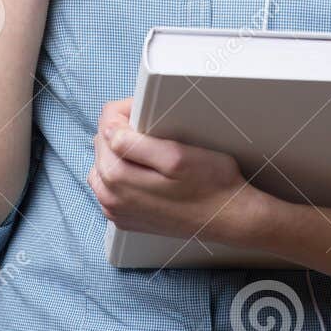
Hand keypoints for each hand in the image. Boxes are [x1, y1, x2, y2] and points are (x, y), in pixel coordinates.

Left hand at [86, 97, 269, 244]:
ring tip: (148, 149)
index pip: (105, 127)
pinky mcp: (127, 219)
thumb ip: (135, 143)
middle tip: (152, 127)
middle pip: (101, 147)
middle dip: (121, 131)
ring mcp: (117, 212)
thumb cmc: (212, 185)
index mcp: (117, 178)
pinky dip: (123, 174)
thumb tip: (107, 130)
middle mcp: (110, 198)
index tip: (145, 110)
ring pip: (103, 168)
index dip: (124, 112)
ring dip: (119, 153)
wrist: (229, 219)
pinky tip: (145, 171)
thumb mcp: (176, 155)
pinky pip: (112, 188)